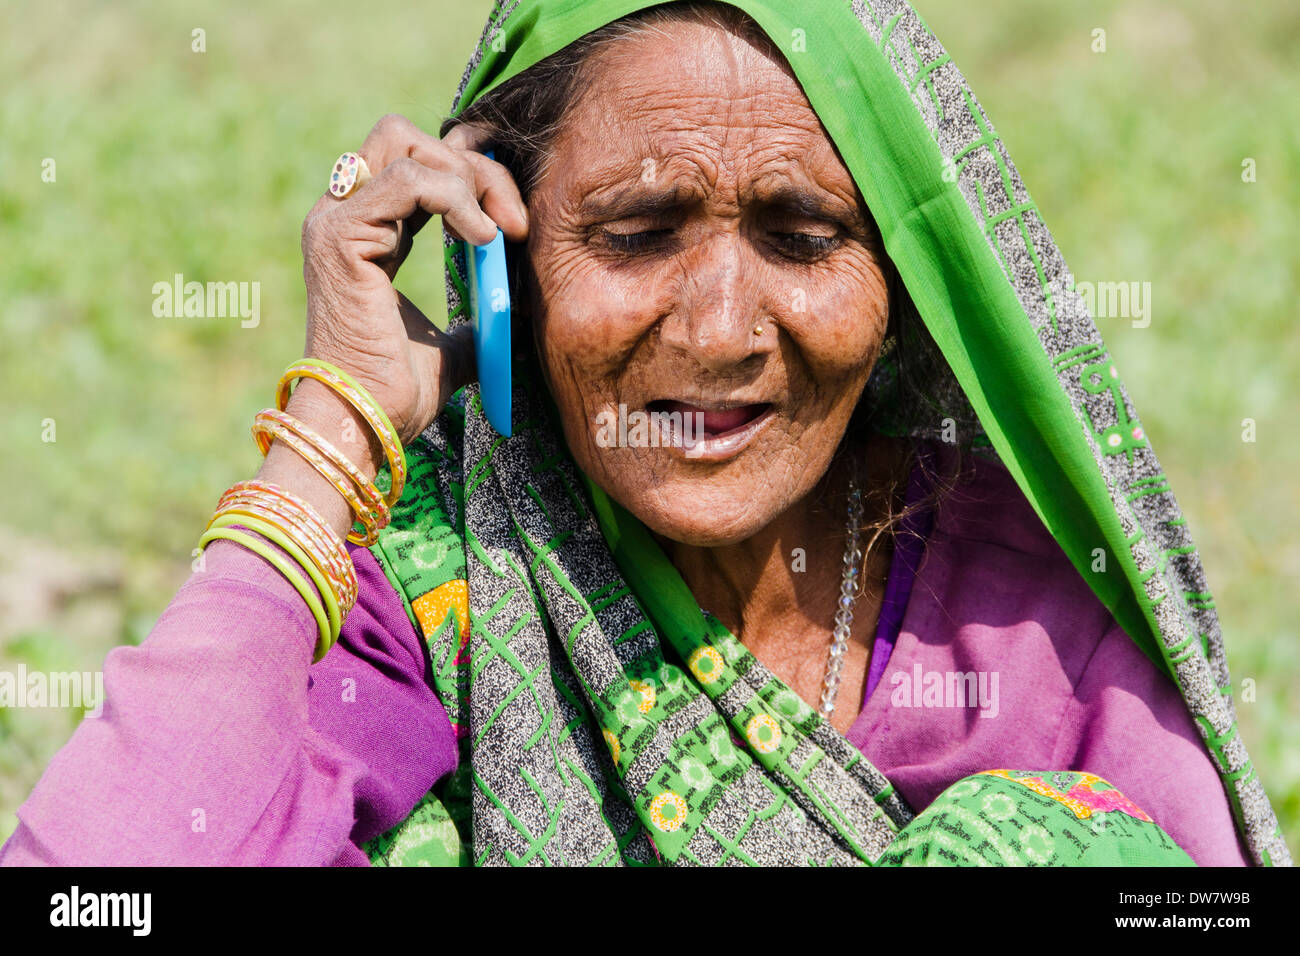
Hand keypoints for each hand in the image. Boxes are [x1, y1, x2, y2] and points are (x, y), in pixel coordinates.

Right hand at [298, 113, 529, 446]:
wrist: (365, 424)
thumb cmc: (397, 395)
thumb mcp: (452, 349)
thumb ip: (474, 321)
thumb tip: (513, 317)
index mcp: (367, 233)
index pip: (419, 165)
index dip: (472, 178)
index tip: (516, 226)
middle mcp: (343, 216)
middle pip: (407, 138)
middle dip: (472, 165)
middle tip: (513, 220)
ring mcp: (335, 221)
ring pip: (405, 146)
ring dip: (467, 179)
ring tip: (499, 232)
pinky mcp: (339, 236)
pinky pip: (406, 181)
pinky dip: (454, 198)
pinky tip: (481, 238)